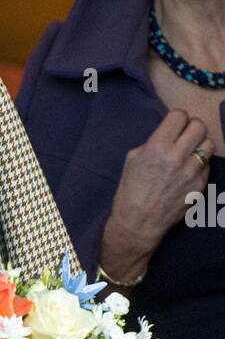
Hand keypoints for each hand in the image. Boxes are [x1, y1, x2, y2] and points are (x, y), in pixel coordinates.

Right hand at [100, 110, 212, 279]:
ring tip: (188, 155)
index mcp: (158, 147)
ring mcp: (192, 173)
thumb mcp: (133, 159)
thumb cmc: (131, 190)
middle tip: (184, 137)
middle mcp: (177, 157)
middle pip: (199, 126)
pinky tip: (186, 173)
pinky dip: (199, 166)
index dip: (176, 119)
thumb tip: (169, 134)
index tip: (174, 126)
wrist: (138, 223)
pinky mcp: (200, 186)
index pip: (180, 115)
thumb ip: (153, 142)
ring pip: (208, 145)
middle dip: (191, 129)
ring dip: (198, 147)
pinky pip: (207, 166)